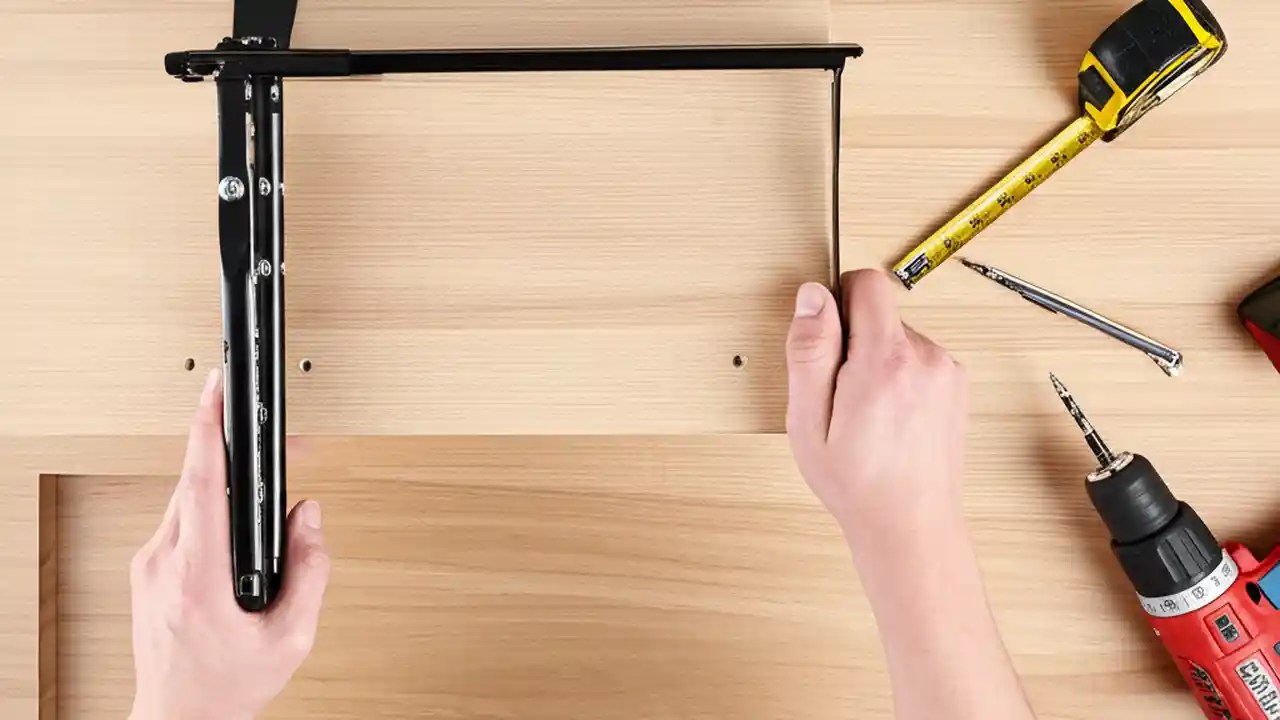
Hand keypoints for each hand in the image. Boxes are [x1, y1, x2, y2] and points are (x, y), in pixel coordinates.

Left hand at [129, 369, 330, 719]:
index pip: (199, 483)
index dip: (207, 429)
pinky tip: (235, 520)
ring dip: (223, 484)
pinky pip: (181, 521)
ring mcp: (148, 566)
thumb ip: (311, 571)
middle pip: (197, 483)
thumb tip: (308, 515)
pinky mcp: (146, 571)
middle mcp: (163, 565)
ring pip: (188, 500)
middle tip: (274, 438)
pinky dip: (210, 508)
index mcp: (196, 578)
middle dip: (235, 452)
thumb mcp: (292, 638)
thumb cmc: (225, 688)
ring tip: (261, 483)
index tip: (216, 391)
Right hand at [784, 269, 968, 547]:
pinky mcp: (957, 386)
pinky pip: (917, 360)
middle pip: (881, 314)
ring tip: (866, 417)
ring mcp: (947, 372)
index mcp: (884, 362)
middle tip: (840, 398)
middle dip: (853, 343)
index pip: (867, 284)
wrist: (912, 527)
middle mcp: (925, 358)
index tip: (826, 343)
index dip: (838, 302)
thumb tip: (812, 296)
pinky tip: (889, 421)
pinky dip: (899, 379)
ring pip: (898, 339)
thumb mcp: (808, 422)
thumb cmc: (856, 484)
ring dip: (876, 363)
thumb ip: (809, 352)